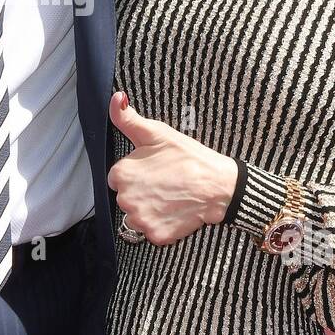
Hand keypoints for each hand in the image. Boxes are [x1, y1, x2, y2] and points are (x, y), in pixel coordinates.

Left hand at [108, 91, 239, 245]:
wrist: (218, 185)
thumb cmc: (188, 158)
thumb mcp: (157, 133)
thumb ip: (127, 118)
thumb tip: (115, 99)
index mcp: (121, 174)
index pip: (118, 177)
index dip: (136, 173)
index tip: (153, 170)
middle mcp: (125, 200)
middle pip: (126, 197)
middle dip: (141, 191)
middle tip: (164, 182)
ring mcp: (141, 220)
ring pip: (137, 216)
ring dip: (149, 209)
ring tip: (169, 197)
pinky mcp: (156, 236)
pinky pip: (152, 231)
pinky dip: (161, 224)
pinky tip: (175, 211)